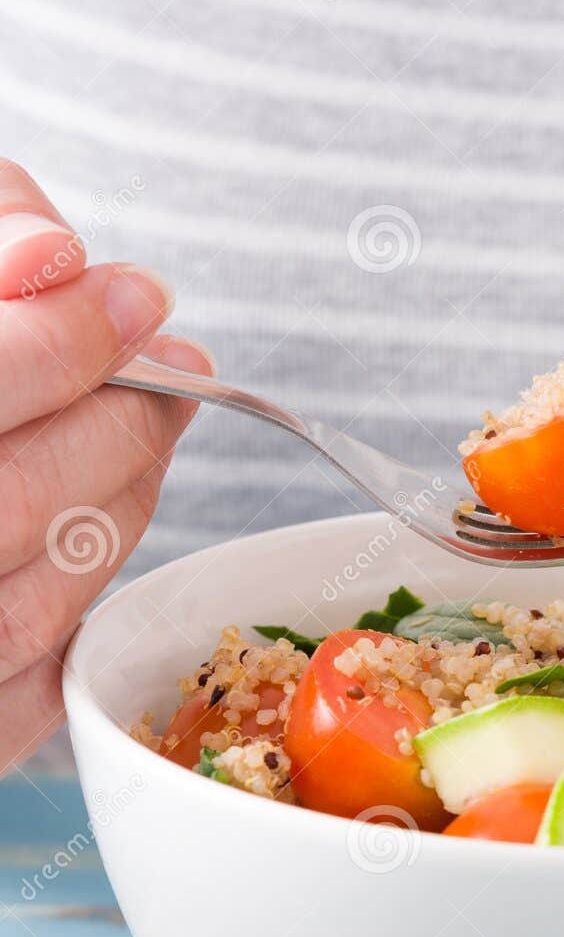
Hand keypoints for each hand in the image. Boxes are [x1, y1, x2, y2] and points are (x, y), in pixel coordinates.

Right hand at [0, 161, 212, 774]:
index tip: (138, 298)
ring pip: (33, 604)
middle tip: (173, 368)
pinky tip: (90, 517)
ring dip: (120, 504)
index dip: (63, 343)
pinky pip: (38, 677)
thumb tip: (57, 259)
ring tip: (147, 424)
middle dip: (118, 426)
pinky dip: (83, 594)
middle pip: (12, 503)